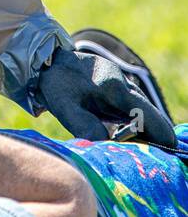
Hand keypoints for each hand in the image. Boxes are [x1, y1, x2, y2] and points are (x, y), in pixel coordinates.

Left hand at [39, 49, 175, 146]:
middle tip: (151, 155)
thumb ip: (86, 127)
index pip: (149, 115)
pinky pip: (134, 107)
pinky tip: (124, 134)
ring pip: (143, 111)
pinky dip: (135, 122)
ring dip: (144, 130)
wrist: (48, 61)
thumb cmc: (56, 84)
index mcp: (115, 88)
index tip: (167, 151)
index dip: (161, 135)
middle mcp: (125, 85)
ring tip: (138, 148)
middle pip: (151, 114)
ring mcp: (123, 84)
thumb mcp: (65, 108)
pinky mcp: (118, 87)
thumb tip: (108, 147)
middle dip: (155, 135)